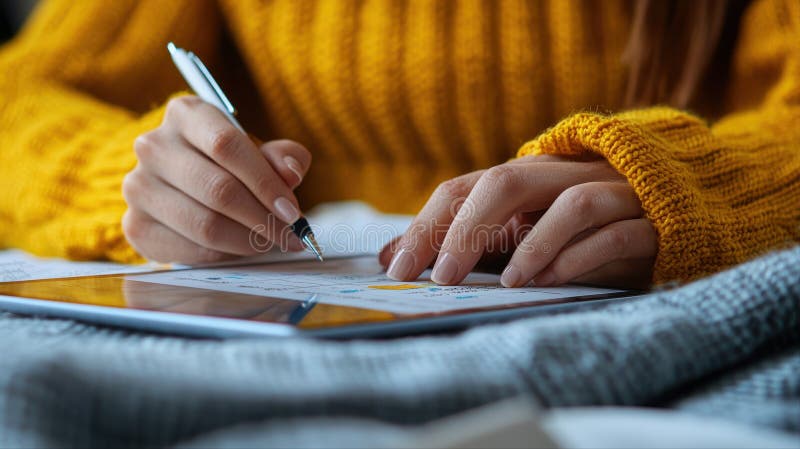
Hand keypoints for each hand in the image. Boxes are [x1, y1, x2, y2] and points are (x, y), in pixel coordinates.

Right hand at [123, 96, 310, 263]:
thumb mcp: (260, 153)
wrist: (185, 191)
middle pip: (218, 189)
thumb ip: (282, 158)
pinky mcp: (136, 225)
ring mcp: (138, 186)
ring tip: (269, 243)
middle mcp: (153, 146)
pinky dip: (224, 255)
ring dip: (247, 241)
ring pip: (205, 224)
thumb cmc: (229, 166)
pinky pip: (190, 249)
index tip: (292, 212)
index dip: (265, 182)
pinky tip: (240, 249)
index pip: (226, 145)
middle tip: (290, 236)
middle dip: (263, 219)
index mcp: (186, 114)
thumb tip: (291, 172)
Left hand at [380, 155, 656, 287]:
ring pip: (572, 202)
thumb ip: (462, 242)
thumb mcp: (517, 233)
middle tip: (443, 278)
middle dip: (467, 229)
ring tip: (506, 284)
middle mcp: (566, 174)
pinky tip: (553, 281)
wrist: (673, 213)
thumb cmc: (578, 232)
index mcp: (528, 175)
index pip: (465, 187)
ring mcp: (614, 192)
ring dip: (532, 244)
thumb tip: (389, 255)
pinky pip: (616, 232)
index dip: (427, 225)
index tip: (397, 268)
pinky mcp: (650, 221)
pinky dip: (580, 257)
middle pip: (507, 182)